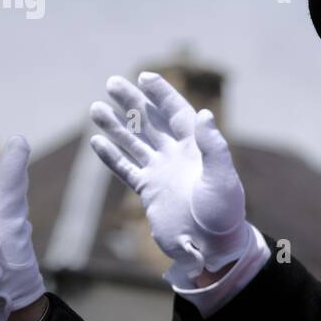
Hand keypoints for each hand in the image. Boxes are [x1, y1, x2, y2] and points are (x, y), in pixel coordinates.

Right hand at [89, 72, 249, 286]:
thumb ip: (213, 147)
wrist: (213, 245)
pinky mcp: (149, 192)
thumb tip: (204, 114)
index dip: (161, 93)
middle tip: (111, 82)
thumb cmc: (225, 211)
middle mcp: (176, 155)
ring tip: (95, 108)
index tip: (144, 76)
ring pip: (134, 143)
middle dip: (132, 102)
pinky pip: (126, 169)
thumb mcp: (223, 177)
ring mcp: (161, 172)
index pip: (176, 112)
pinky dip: (112, 157)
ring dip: (116, 126)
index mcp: (196, 147)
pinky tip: (96, 142)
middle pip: (150, 122)